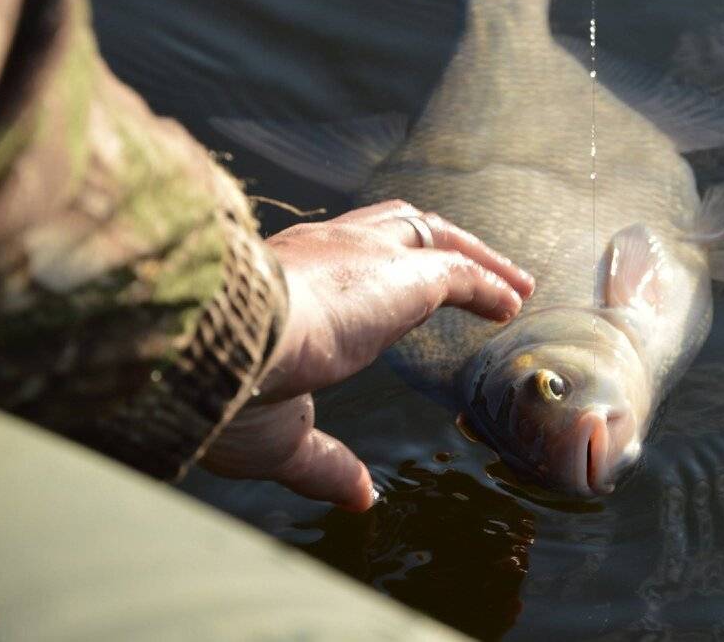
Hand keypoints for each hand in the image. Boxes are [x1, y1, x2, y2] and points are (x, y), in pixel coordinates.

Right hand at [201, 200, 534, 510]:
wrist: (210, 344)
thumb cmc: (226, 390)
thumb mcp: (282, 438)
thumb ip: (326, 464)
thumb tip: (360, 496)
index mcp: (284, 280)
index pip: (341, 256)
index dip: (381, 269)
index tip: (406, 292)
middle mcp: (323, 252)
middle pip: (394, 227)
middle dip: (437, 245)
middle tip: (477, 271)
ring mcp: (361, 256)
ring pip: (430, 236)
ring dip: (476, 259)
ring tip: (513, 286)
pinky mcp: (399, 275)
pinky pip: (456, 272)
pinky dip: (488, 284)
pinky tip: (512, 302)